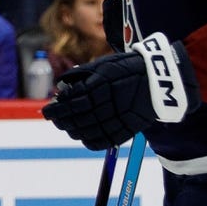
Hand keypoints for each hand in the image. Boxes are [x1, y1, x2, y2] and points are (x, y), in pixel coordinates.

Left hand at [42, 32, 199, 149]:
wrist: (159, 79)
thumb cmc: (129, 67)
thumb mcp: (104, 64)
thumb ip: (81, 74)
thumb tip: (61, 85)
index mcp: (99, 84)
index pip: (71, 101)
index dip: (57, 108)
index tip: (47, 110)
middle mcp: (107, 102)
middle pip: (77, 117)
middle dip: (61, 119)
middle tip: (53, 119)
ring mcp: (118, 117)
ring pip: (88, 130)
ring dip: (72, 130)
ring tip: (66, 127)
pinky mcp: (127, 129)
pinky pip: (104, 140)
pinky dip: (90, 141)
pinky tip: (82, 137)